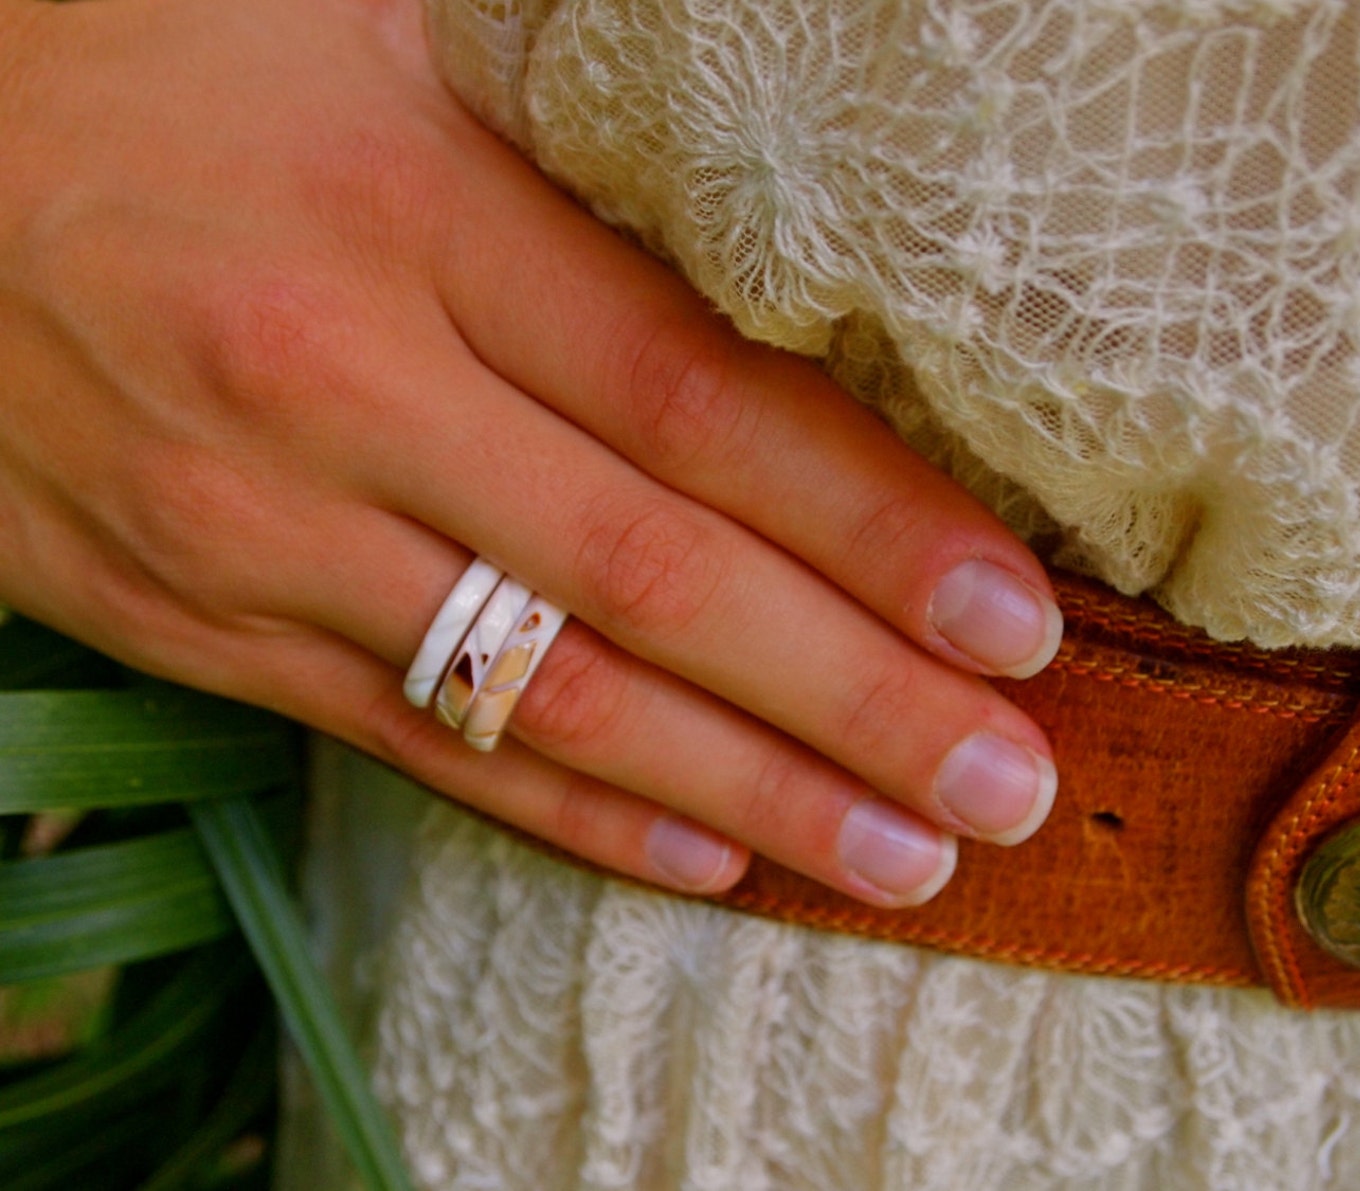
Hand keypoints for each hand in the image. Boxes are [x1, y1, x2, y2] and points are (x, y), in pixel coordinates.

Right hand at [0, 0, 1060, 906]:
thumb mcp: (371, 32)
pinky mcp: (197, 623)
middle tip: (1004, 783)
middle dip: (852, 697)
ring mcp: (260, 532)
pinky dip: (572, 813)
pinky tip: (708, 856)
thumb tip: (789, 222)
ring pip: (546, 698)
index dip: (870, 524)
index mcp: (405, 213)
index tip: (1014, 618)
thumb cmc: (147, 56)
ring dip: (745, 788)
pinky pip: (412, 746)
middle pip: (653, 578)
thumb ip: (574, 140)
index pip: (696, 403)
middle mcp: (338, 392)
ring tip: (902, 856)